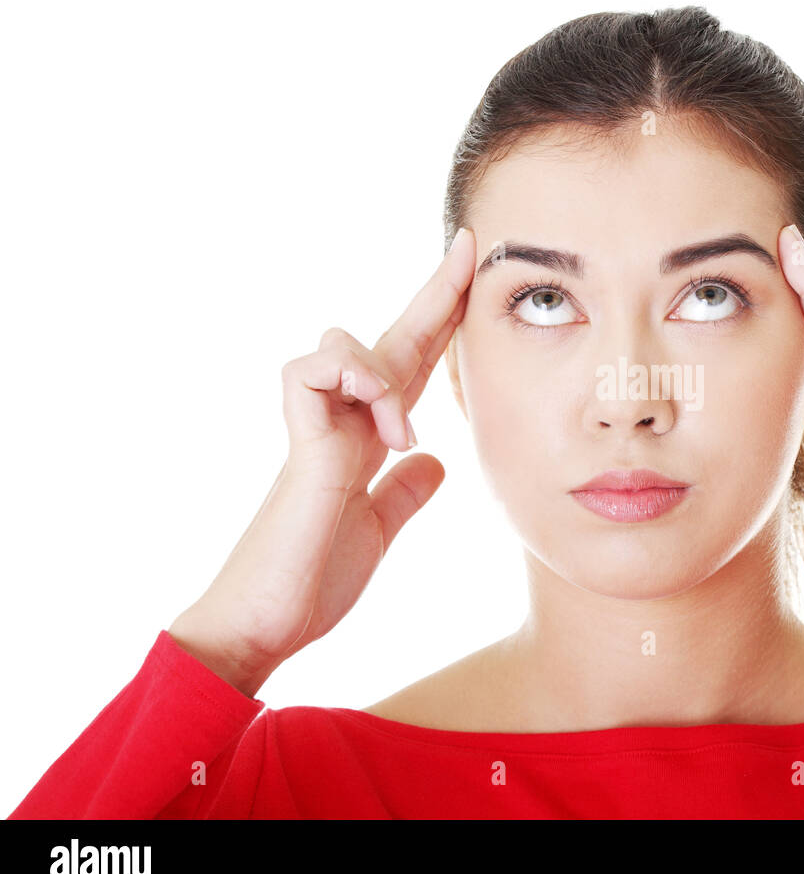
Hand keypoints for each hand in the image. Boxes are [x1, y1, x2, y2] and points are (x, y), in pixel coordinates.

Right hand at [168, 228, 476, 694]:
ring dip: (384, 373)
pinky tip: (385, 433)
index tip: (469, 275)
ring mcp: (315, 430)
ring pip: (342, 344)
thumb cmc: (310, 580)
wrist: (264, 626)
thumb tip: (434, 459)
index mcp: (364, 441)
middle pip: (387, 341)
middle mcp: (340, 424)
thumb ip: (403, 492)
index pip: (408, 368)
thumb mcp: (378, 530)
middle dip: (432, 296)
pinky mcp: (299, 446)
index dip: (438, 324)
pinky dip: (355, 387)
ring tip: (401, 435)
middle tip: (468, 248)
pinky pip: (310, 372)